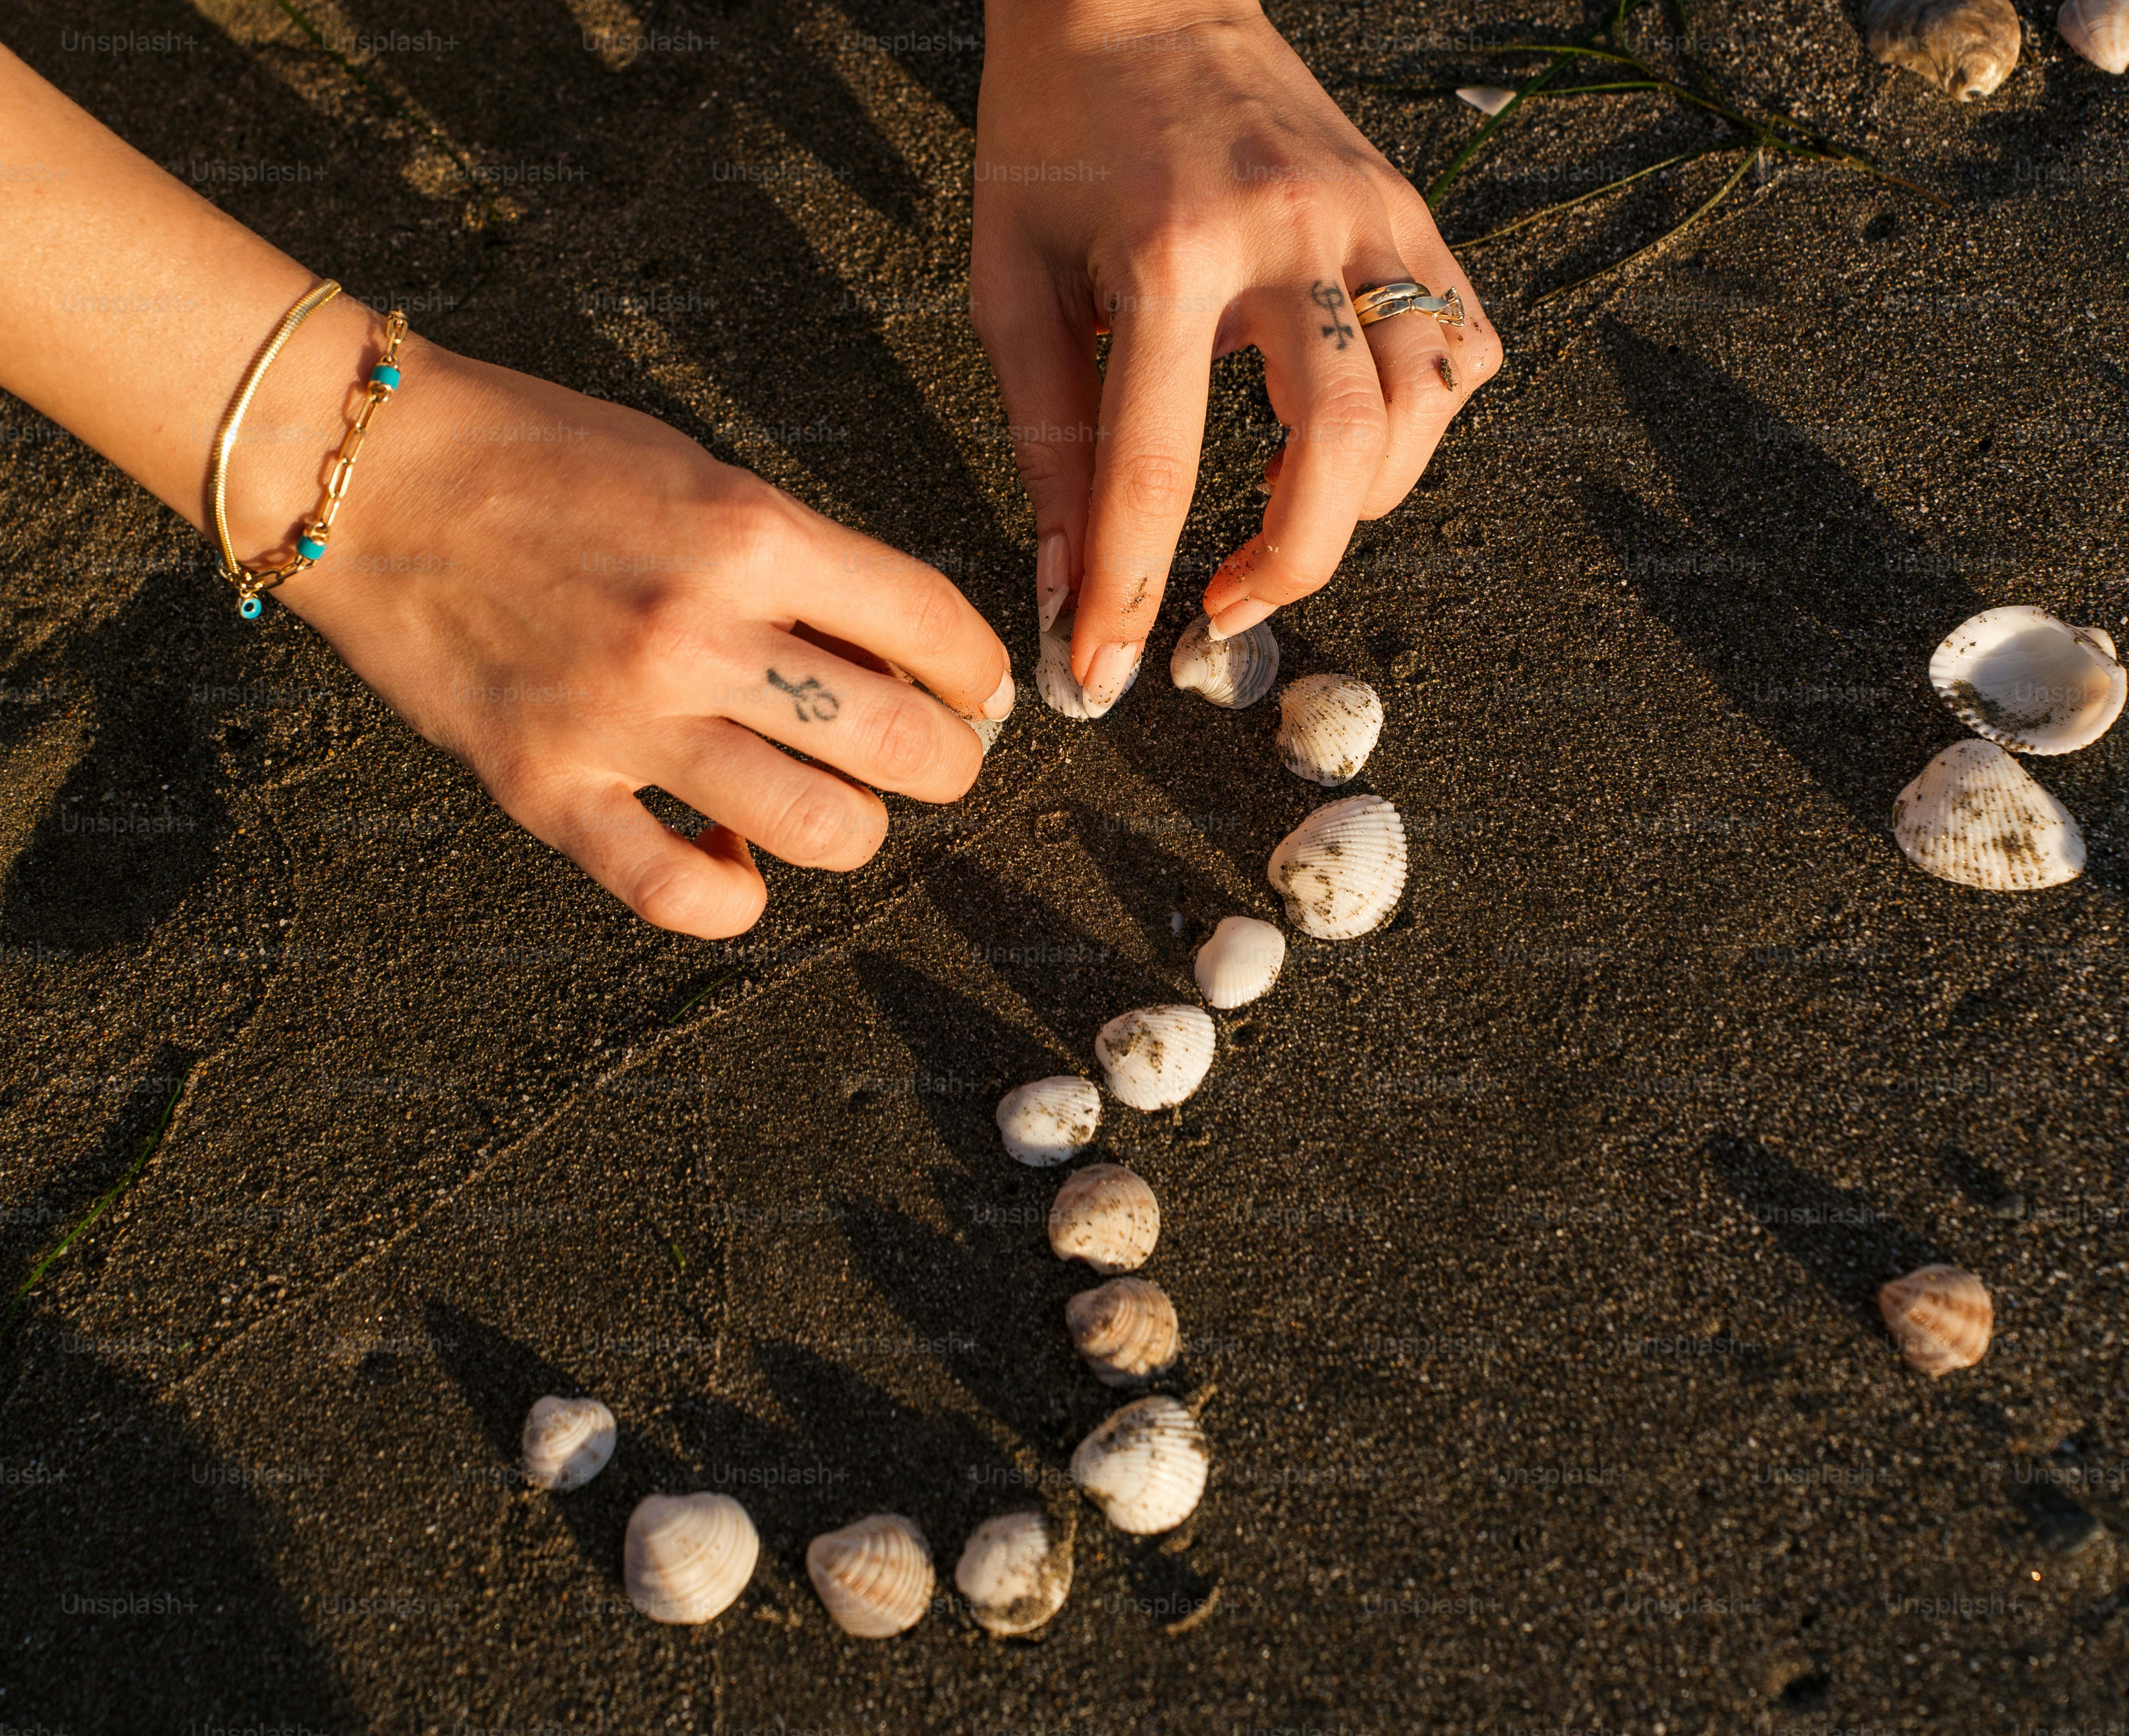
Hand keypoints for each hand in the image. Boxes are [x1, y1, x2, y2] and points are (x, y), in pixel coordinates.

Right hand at [266, 332, 1013, 938]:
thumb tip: (890, 662)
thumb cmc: (545, 458)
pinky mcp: (545, 787)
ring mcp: (620, 719)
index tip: (979, 691)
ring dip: (853, 828)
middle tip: (930, 758)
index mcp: (749, 535)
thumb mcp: (701, 475)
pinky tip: (735, 864)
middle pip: (901, 745)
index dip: (982, 671)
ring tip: (834, 804)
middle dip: (948, 763)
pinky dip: (732, 896)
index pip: (933, 624)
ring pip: (818, 828)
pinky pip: (676, 893)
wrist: (370, 474)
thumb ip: (800, 567)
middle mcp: (697, 633)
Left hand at [972, 1, 1500, 705]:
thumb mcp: (1012, 284)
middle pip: (1335, 456)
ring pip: (1415, 415)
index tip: (1107, 672)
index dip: (1130, 595)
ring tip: (1280, 510)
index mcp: (1167, 256)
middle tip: (1224, 607)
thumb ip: (1044, 440)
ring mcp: (1370, 220)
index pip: (1155, 472)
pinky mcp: (1414, 212)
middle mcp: (1288, 237)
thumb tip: (1066, 587)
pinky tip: (1348, 429)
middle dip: (1286, 567)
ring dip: (1354, 502)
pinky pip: (1459, 351)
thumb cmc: (1057, 134)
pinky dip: (1418, 421)